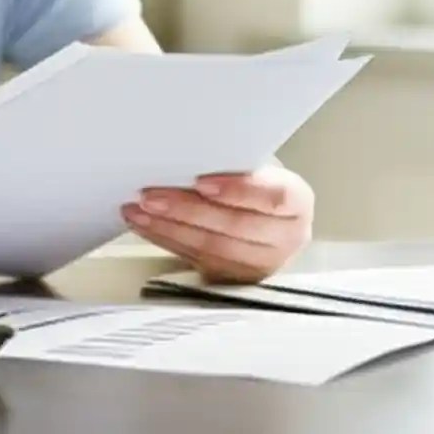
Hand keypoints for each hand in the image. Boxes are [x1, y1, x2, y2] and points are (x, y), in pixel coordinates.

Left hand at [120, 166, 313, 282]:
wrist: (259, 214)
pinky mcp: (232, 278)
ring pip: (211, 248)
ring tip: (136, 210)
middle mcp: (286, 238)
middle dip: (187, 210)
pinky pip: (194, 259)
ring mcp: (261, 263)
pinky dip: (165, 239)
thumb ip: (233, 163)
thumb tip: (185, 156)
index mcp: (297, 203)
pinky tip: (143, 225)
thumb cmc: (252, 182)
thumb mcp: (253, 165)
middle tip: (149, 196)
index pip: (274, 197)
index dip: (237, 191)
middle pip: (235, 226)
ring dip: (167, 228)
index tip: (200, 182)